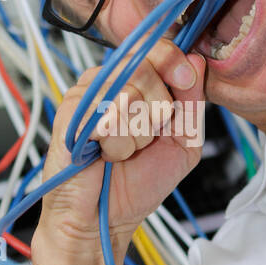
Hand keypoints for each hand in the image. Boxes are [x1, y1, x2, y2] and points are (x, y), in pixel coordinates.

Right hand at [35, 41, 206, 262]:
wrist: (105, 217)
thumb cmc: (138, 183)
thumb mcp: (183, 141)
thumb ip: (192, 102)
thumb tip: (196, 60)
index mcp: (136, 82)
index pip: (155, 48)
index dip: (173, 61)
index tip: (185, 81)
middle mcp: (110, 82)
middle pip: (145, 68)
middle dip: (157, 112)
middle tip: (145, 138)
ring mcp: (87, 94)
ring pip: (128, 94)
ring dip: (136, 135)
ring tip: (123, 151)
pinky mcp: (69, 111)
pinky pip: (106, 114)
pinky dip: (115, 144)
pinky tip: (105, 155)